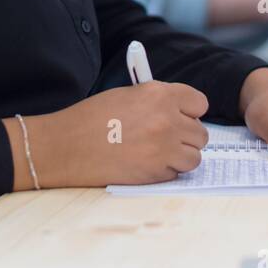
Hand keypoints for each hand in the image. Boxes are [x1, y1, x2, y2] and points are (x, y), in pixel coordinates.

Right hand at [8, 81, 208, 188]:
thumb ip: (157, 100)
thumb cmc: (92, 118)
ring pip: (194, 156)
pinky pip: (176, 173)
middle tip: (168, 138)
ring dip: (180, 157)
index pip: (199, 103)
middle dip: (186, 137)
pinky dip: (165, 171)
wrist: (66, 146)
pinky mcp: (156, 172)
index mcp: (159, 94)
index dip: (190, 111)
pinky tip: (144, 164)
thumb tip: (179, 111)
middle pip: (201, 133)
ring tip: (157, 153)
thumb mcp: (127, 95)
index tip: (182, 116)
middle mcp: (167, 120)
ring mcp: (164, 148)